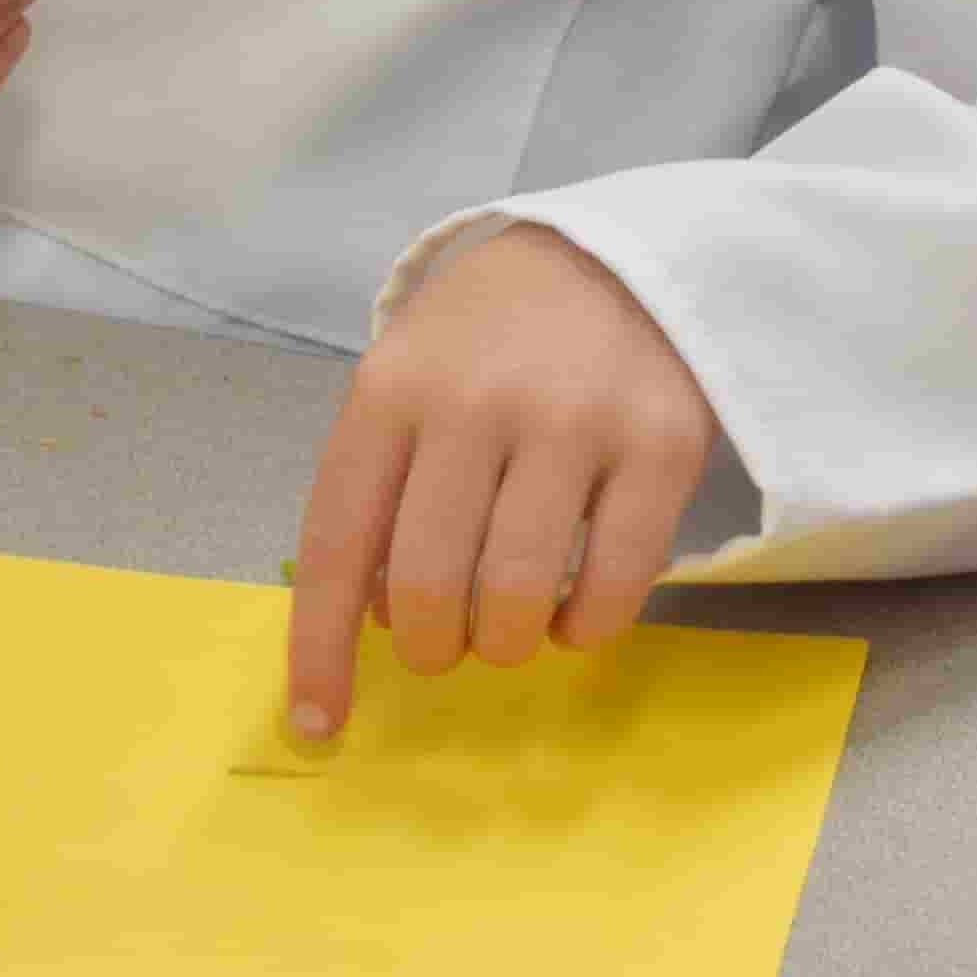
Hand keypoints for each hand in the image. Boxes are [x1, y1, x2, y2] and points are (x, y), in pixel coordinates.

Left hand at [280, 224, 719, 739]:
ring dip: (502, 643)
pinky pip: (615, 586)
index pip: (338, 540)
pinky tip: (571, 617)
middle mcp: (477, 401)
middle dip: (427, 647)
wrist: (618, 253)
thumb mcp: (408, 378)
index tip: (315, 723)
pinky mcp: (661, 444)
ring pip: (515, 595)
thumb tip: (369, 616)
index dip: (320, 646)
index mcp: (393, 388)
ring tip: (506, 628)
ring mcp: (574, 421)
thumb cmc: (492, 338)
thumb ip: (380, 482)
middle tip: (443, 644)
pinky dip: (584, 630)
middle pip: (426, 582)